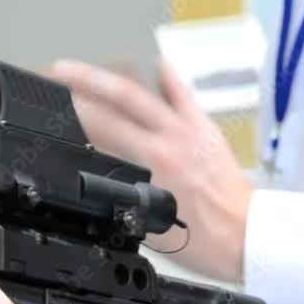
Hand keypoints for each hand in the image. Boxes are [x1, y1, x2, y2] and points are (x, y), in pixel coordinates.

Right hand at [50, 59, 252, 281]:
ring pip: (147, 92)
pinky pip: (184, 96)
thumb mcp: (151, 228)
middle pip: (120, 97)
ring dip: (115, 76)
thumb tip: (98, 186)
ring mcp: (189, 130)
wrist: (249, 235)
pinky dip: (169, 79)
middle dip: (85, 81)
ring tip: (92, 69)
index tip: (54, 103)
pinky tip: (158, 64)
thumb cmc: (208, 239)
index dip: (74, 112)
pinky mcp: (205, 130)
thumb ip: (123, 200)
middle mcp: (171, 138)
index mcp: (155, 162)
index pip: (103, 126)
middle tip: (59, 73)